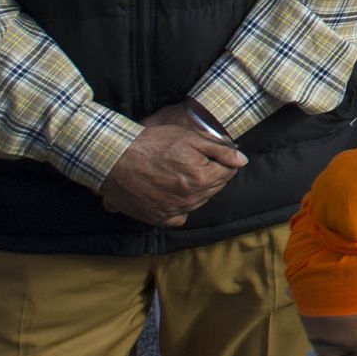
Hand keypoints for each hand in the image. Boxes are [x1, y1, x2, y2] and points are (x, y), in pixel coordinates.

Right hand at [98, 106, 245, 226]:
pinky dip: (181, 207)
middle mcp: (190, 199)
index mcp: (202, 178)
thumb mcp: (190, 138)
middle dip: (212, 174)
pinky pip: (179, 217)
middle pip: (215, 188)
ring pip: (199, 202)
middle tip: (196, 161)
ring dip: (198, 190)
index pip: (228, 172)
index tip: (215, 154)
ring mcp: (173, 211)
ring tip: (183, 174)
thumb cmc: (152, 144)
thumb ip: (220, 150)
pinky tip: (174, 194)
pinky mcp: (157, 218)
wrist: (115, 159)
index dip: (224, 160)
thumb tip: (242, 161)